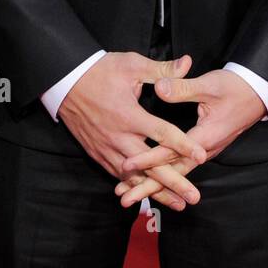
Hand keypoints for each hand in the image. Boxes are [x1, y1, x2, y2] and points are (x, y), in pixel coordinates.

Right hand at [59, 52, 205, 209]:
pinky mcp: (97, 152)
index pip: (162, 133)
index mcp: (129, 115)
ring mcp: (106, 147)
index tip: (202, 156)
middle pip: (150, 165)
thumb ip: (161, 70)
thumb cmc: (99, 71)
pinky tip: (146, 194)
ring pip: (135, 176)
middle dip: (174, 182)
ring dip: (156, 191)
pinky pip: (117, 174)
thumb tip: (188, 64)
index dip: (183, 145)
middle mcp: (118, 136)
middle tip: (194, 197)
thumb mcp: (130, 65)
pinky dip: (133, 186)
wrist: (65, 81)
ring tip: (177, 204)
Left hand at [112, 67, 267, 206]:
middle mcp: (204, 150)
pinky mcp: (202, 148)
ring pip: (175, 172)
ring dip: (153, 184)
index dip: (148, 159)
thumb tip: (159, 89)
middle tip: (124, 198)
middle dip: (148, 186)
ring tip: (128, 195)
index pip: (171, 152)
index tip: (127, 165)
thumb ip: (183, 88)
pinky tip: (147, 180)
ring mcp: (204, 151)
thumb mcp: (209, 86)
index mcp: (204, 137)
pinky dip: (163, 175)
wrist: (257, 93)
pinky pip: (180, 166)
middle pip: (172, 172)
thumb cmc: (234, 88)